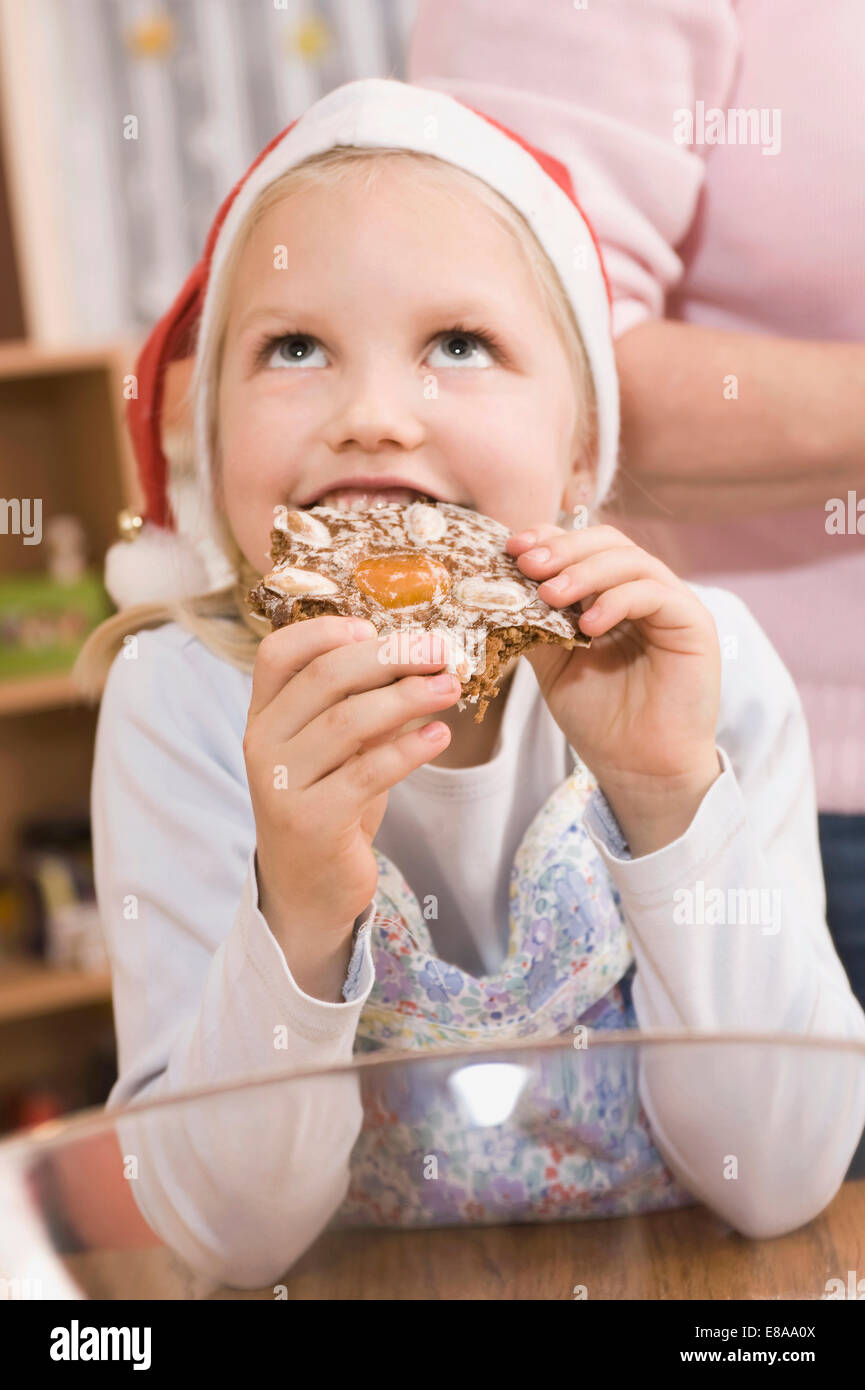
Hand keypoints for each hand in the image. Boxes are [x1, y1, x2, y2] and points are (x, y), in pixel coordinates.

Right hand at [243, 615, 460, 981]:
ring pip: (349, 720)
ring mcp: (280, 784)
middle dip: (389, 656)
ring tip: (451, 688)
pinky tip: (439, 736)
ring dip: (409, 697)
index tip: (376, 627)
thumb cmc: (330, 805)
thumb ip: (364, 705)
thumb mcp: (341, 750)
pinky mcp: (311, 821)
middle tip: (439, 651)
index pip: (279, 653)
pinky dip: (409, 750)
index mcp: (263, 716)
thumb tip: (421, 657)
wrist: (308, 888)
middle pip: (324, 677)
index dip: (326, 631)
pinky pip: (367, 772)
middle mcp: (261, 744)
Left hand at [506, 522, 721, 853]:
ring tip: (550, 595)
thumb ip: (534, 623)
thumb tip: (499, 589)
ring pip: (631, 561)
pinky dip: (617, 600)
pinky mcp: (693, 623)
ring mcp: (671, 604)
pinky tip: (588, 625)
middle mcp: (644, 591)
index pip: (583, 547)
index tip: (512, 549)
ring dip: (584, 572)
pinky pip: (655, 593)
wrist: (636, 767)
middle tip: (528, 566)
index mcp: (611, 595)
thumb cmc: (599, 719)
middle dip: (563, 550)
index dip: (549, 540)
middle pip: (608, 542)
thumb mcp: (553, 663)